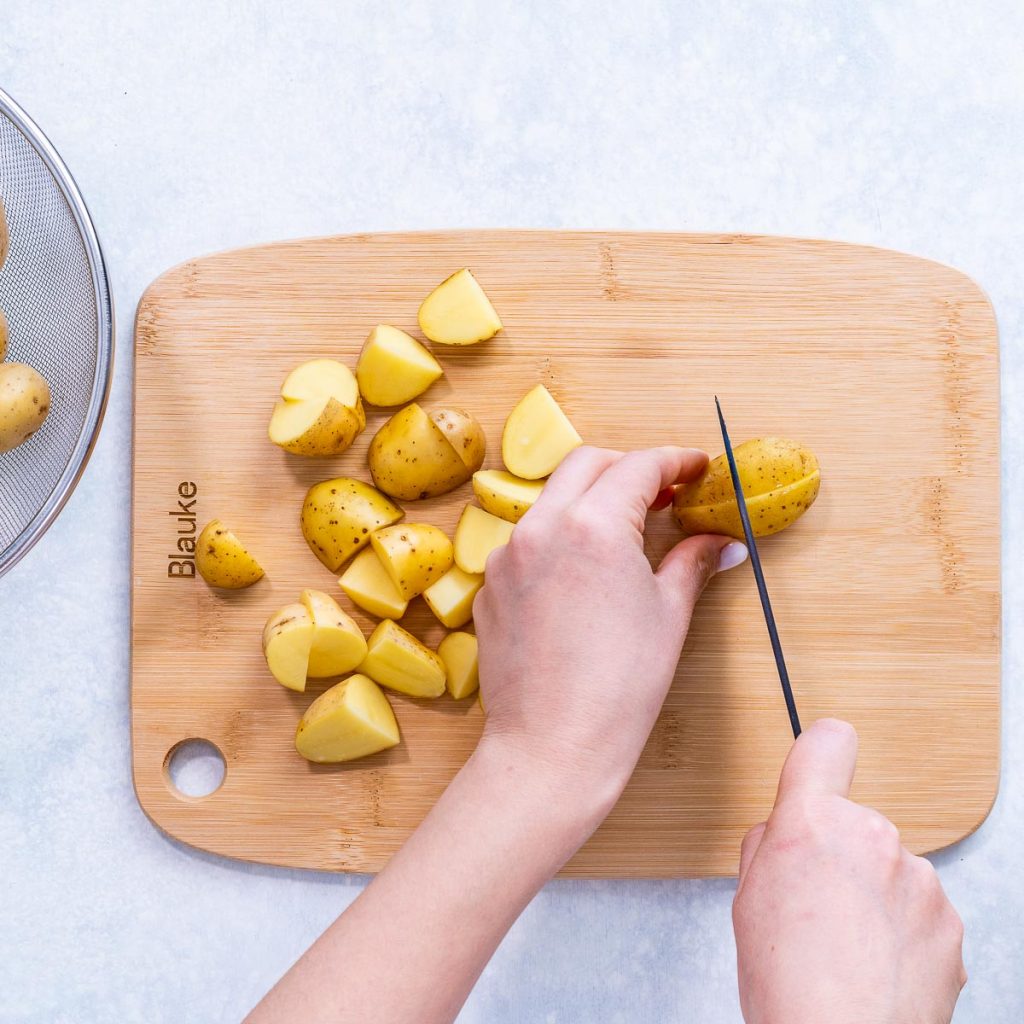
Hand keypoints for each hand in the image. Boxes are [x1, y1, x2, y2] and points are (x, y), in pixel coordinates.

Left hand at [474, 445, 747, 816]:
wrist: (552, 746)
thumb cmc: (618, 687)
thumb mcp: (668, 615)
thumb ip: (692, 564)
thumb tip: (721, 544)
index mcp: (593, 525)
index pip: (639, 466)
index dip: (675, 461)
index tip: (697, 468)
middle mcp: (542, 528)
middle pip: (587, 465)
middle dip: (628, 469)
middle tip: (663, 493)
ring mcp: (507, 556)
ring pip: (550, 500)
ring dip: (588, 501)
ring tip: (623, 532)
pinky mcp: (489, 587)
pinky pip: (526, 542)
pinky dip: (557, 539)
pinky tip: (581, 575)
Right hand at [733, 718, 965, 1023]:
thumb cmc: (787, 984)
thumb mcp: (746, 898)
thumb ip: (768, 846)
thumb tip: (787, 833)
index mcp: (811, 822)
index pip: (827, 743)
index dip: (821, 752)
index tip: (822, 763)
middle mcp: (872, 835)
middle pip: (854, 822)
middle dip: (840, 854)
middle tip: (818, 906)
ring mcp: (918, 878)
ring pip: (889, 867)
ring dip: (875, 894)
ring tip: (849, 947)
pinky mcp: (949, 919)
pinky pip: (919, 907)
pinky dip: (903, 929)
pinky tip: (878, 964)